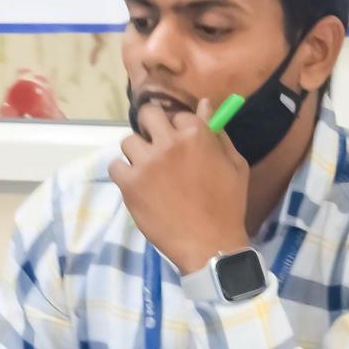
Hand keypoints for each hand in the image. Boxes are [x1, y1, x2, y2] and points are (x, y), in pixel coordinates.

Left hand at [108, 98, 248, 276]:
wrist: (210, 245)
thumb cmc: (228, 206)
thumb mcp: (234, 165)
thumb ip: (218, 133)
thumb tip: (206, 104)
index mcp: (196, 134)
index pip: (177, 113)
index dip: (177, 127)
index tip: (178, 142)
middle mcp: (169, 142)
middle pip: (147, 115)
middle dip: (151, 127)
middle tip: (156, 146)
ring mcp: (146, 163)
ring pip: (128, 141)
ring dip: (136, 153)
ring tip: (147, 171)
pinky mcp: (130, 184)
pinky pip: (115, 166)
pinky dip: (123, 174)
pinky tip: (136, 185)